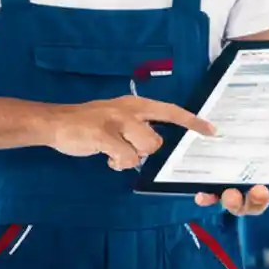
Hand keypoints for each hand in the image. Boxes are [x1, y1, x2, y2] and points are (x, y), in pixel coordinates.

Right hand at [43, 95, 215, 170]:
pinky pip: (125, 158)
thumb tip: (153, 144)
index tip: (212, 131)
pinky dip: (118, 163)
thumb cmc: (88, 123)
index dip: (192, 121)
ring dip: (129, 158)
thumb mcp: (117, 117)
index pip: (170, 111)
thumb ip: (136, 127)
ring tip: (114, 153)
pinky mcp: (104, 135)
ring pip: (143, 149)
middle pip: (156, 139)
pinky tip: (107, 157)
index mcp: (134, 104)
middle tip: (126, 149)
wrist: (56, 122)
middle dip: (144, 151)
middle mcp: (129, 110)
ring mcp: (116, 121)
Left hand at [194, 186, 268, 215]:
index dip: (260, 199)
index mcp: (263, 193)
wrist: (261, 145)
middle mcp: (245, 194)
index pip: (262, 201)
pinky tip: (200, 194)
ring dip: (224, 199)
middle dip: (243, 200)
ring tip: (227, 192)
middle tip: (242, 190)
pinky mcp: (213, 181)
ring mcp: (228, 189)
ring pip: (226, 199)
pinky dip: (205, 195)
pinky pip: (208, 191)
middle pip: (243, 203)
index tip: (262, 189)